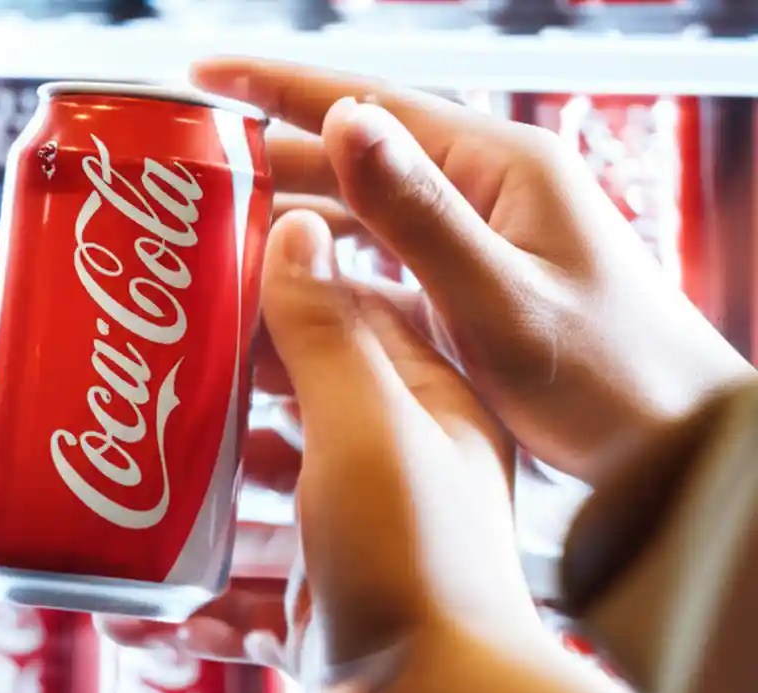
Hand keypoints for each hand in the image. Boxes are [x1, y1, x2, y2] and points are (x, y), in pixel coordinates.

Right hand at [104, 214, 636, 692]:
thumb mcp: (368, 427)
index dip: (271, 287)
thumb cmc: (420, 565)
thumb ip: (326, 331)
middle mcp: (393, 471)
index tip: (196, 274)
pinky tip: (142, 602)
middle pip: (285, 415)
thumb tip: (296, 228)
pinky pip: (243, 600)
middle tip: (136, 379)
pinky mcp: (326, 616)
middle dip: (212, 403)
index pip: (343, 313)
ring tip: (117, 493)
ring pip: (254, 511)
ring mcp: (357, 548)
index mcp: (424, 404)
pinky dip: (192, 600)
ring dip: (187, 511)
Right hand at [192, 59, 754, 478]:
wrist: (675, 446)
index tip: (206, 75)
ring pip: (363, 215)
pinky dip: (329, 274)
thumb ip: (420, 215)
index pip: (373, 106)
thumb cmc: (612, 379)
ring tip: (218, 239)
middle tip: (190, 181)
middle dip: (271, 164)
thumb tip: (346, 122)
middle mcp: (487, 191)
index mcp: (502, 169)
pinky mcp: (470, 289)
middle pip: (356, 161)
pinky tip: (286, 294)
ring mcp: (479, 240)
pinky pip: (382, 266)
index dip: (279, 87)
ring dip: (295, 223)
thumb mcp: (504, 299)